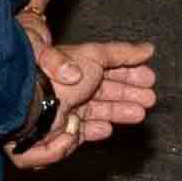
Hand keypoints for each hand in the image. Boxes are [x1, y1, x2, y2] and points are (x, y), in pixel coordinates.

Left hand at [11, 30, 158, 165]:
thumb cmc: (59, 76)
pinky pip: (82, 131)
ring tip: (139, 112)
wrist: (31, 102)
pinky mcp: (61, 129)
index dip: (130, 73)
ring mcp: (66, 108)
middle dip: (130, 94)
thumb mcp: (93, 56)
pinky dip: (95, 129)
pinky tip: (107, 127)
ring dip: (119, 112)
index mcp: (78, 67)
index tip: (150, 78)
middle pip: (106, 92)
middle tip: (150, 98)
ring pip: (98, 112)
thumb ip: (120, 53)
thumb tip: (147, 48)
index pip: (109, 69)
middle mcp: (72, 87)